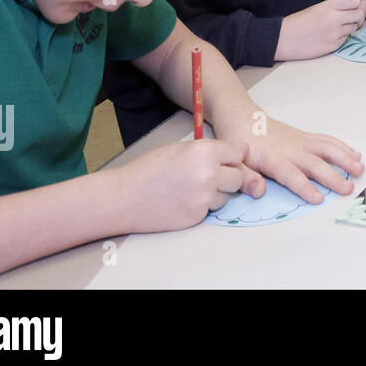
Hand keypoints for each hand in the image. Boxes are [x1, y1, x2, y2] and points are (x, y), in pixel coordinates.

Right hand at [111, 138, 256, 232]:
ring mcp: (204, 197)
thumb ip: (209, 151)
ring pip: (226, 195)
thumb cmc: (149, 170)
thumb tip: (238, 153)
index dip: (234, 157)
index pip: (239, 152)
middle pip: (239, 177)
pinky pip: (211, 209)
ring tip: (189, 189)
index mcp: (205, 151)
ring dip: (215, 193)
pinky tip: (183, 201)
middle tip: (209, 177)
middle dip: (228, 177)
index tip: (229, 160)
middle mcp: (209, 174)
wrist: (125, 198)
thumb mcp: (181, 149)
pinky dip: (202, 206)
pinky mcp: (198, 215)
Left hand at [219, 114, 363, 204]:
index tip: (319, 198)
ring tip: (360, 169)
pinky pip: (327, 141)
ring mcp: (301, 141)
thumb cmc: (240, 144)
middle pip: (316, 164)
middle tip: (349, 188)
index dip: (305, 187)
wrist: (243, 118)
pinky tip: (354, 155)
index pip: (292, 175)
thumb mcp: (235, 162)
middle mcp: (292, 150)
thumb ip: (246, 178)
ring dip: (345, 159)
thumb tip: (259, 191)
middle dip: (334, 176)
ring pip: (327, 149)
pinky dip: (342, 147)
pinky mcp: (305, 137)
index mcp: (273, 159)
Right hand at [275, 0, 365, 60]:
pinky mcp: (333, 46)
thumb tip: (349, 5)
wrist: (283, 40)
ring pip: (354, 28)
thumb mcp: (316, 8)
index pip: (355, 0)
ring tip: (337, 28)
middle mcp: (334, 18)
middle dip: (356, 17)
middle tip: (349, 19)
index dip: (355, 4)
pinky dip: (342, 38)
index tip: (350, 7)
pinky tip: (331, 37)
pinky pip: (346, 39)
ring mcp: (334, 33)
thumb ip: (333, 6)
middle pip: (359, 15)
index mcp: (328, 6)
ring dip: (350, 28)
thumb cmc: (298, 23)